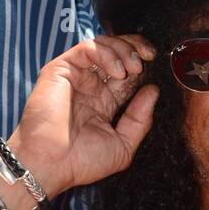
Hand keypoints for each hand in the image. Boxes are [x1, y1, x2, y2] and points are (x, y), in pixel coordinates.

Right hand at [6, 33, 158, 197]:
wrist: (52, 164)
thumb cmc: (82, 162)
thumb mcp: (123, 145)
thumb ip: (140, 119)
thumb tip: (153, 91)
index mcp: (104, 102)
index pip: (126, 73)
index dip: (142, 66)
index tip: (156, 67)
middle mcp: (90, 86)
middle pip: (116, 53)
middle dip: (136, 49)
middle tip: (149, 57)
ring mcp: (76, 76)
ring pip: (103, 45)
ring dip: (123, 50)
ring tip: (134, 67)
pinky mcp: (61, 69)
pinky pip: (87, 47)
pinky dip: (106, 53)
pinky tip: (118, 71)